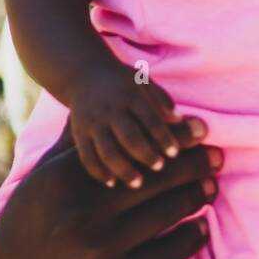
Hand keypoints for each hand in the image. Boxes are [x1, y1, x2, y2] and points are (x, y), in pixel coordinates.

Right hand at [0, 118, 222, 258]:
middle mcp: (82, 212)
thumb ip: (72, 144)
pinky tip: (201, 223)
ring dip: (197, 193)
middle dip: (195, 162)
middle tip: (216, 156)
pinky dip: (192, 234)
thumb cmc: (37, 221)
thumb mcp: (44, 179)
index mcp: (64, 180)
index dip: (173, 136)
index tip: (200, 129)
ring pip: (170, 209)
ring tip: (210, 185)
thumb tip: (90, 102)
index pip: (132, 146)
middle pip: (158, 175)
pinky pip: (171, 251)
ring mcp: (102, 249)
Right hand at [69, 70, 186, 187]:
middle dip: (145, 155)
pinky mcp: (78, 133)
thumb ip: (161, 101)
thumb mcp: (144, 82)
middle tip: (159, 167)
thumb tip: (179, 122)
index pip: (150, 119)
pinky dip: (98, 172)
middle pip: (129, 137)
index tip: (174, 153)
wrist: (84, 74)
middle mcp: (110, 109)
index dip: (163, 137)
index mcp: (130, 96)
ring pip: (107, 151)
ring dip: (123, 169)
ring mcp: (92, 122)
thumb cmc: (123, 82)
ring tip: (137, 184)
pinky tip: (111, 183)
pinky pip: (86, 156)